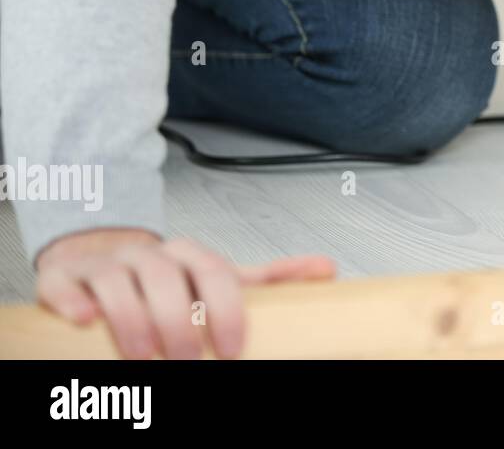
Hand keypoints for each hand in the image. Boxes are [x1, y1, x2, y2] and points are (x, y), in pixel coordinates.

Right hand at [35, 228, 334, 358]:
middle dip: (178, 321)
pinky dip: (74, 303)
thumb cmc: (166, 280)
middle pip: (166, 277)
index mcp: (189, 255)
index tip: (234, 349)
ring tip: (144, 355)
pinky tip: (84, 321)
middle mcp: (148, 254)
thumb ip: (269, 278)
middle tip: (187, 360)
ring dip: (131, 319)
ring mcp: (105, 263)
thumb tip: (327, 271)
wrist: (100, 258)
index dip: (226, 309)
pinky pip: (66, 285)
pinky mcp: (64, 277)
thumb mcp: (218, 279)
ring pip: (118, 281)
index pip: (215, 272)